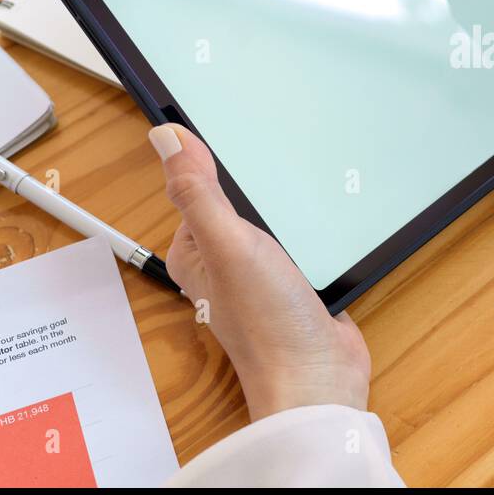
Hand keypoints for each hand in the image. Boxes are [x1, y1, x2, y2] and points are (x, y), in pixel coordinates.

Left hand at [147, 124, 370, 420]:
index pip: (193, 189)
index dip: (207, 158)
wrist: (319, 376)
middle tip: (271, 142)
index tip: (222, 118)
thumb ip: (198, 191)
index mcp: (194, 253)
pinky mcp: (299, 284)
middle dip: (254, 180)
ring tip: (302, 172)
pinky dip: (315, 229)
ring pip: (272, 221)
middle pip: (236, 202)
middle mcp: (225, 263)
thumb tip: (166, 137)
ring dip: (289, 204)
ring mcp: (263, 275)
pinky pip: (303, 242)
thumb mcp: (227, 243)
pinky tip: (328, 217)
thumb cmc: (267, 322)